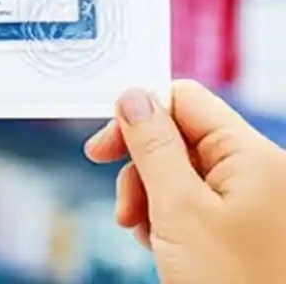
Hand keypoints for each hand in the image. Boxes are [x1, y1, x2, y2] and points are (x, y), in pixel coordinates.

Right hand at [84, 80, 285, 282]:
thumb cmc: (234, 283)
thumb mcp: (179, 210)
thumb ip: (152, 147)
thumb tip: (132, 97)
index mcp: (251, 154)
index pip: (185, 100)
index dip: (138, 116)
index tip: (102, 150)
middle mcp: (258, 170)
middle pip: (180, 138)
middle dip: (141, 169)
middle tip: (124, 209)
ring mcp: (255, 200)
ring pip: (183, 173)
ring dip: (151, 198)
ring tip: (145, 235)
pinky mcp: (246, 226)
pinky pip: (198, 202)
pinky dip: (170, 218)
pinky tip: (162, 245)